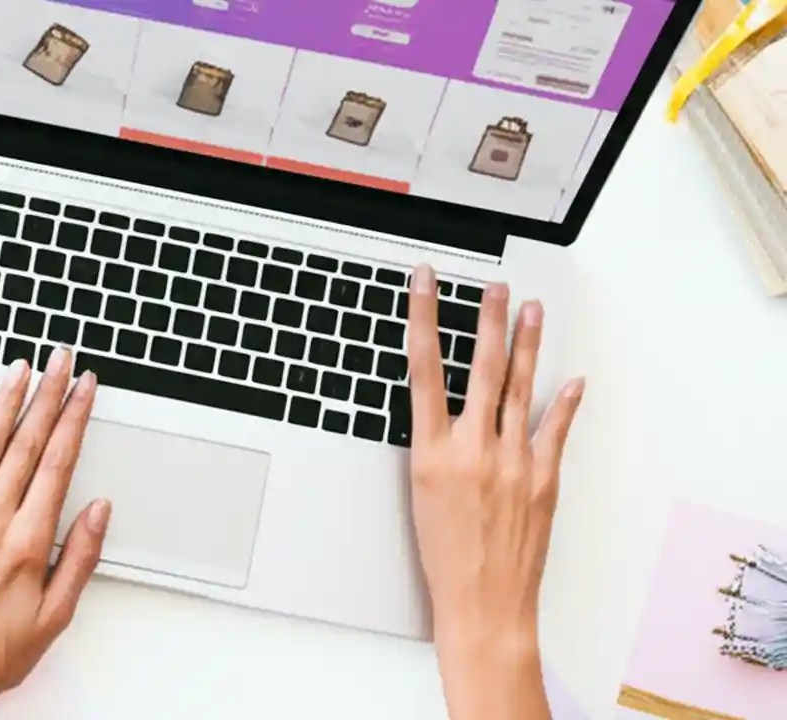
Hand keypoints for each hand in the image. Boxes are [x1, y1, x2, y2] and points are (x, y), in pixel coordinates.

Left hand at [0, 349, 109, 719]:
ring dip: (3, 405)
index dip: (74, 419)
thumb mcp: (56, 616)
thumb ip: (79, 556)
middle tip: (60, 362)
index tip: (85, 388)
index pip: (57, 463)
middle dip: (47, 397)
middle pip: (25, 445)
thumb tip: (97, 509)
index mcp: (25, 542)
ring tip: (18, 371)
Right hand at [406, 265, 583, 719]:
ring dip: (526, 345)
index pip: (423, 370)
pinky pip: (555, 430)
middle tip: (493, 287)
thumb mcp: (418, 494)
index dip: (422, 319)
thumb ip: (434, 446)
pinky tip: (574, 380)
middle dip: (486, 321)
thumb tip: (441, 413)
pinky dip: (566, 403)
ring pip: (519, 389)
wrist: (483, 603)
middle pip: (480, 369)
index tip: (424, 285)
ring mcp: (512, 462)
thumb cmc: (445, 558)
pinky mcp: (543, 479)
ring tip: (531, 311)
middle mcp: (473, 449)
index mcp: (432, 452)